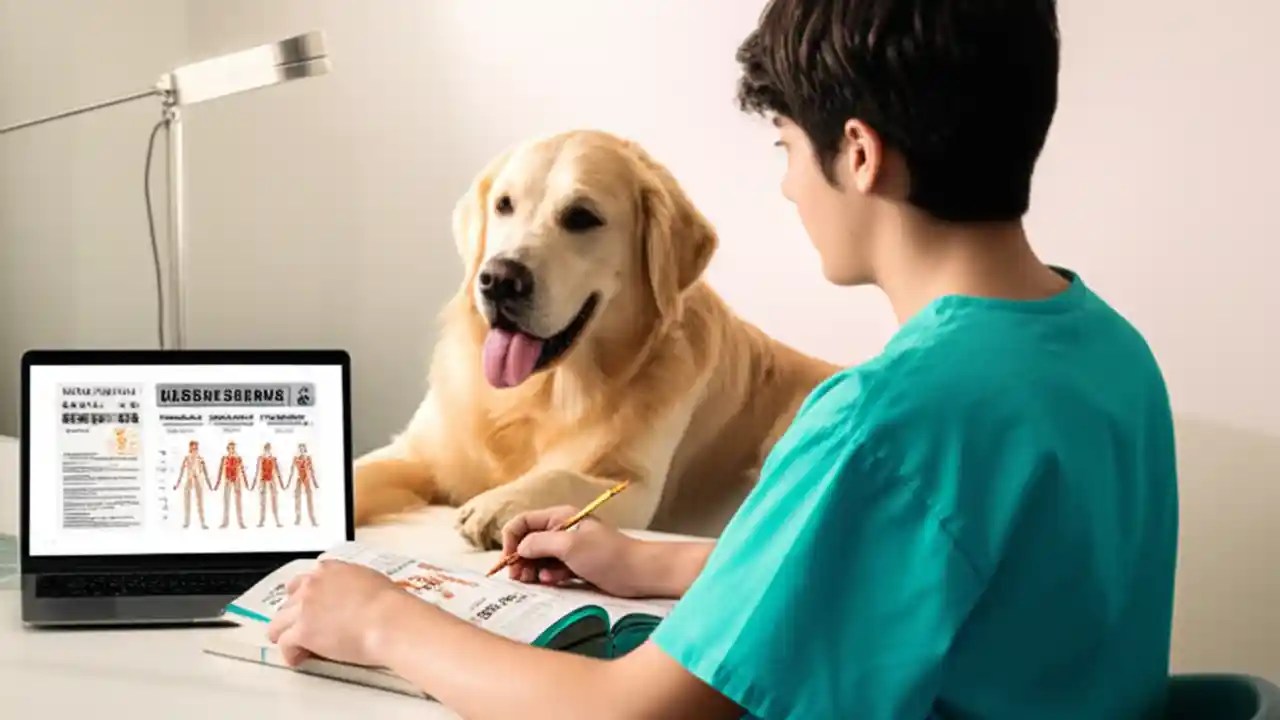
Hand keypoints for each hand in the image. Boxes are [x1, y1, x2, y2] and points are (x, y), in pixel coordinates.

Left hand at [267, 560, 406, 667]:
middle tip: (306, 629)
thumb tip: (353, 596)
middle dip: (295, 616)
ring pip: (278, 623)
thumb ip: (351, 584)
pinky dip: (291, 653)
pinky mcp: (301, 631)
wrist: (388, 620)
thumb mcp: (370, 580)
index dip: (306, 597)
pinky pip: (284, 643)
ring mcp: (304, 608)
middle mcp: (312, 585)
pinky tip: (299, 659)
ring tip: (298, 646)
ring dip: (286, 634)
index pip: (304, 581)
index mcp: (329, 570)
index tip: (311, 608)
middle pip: (288, 602)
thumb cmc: (389, 603)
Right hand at [501, 506, 647, 597]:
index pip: (523, 522)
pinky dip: (547, 576)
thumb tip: (519, 548)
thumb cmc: (606, 555)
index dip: (511, 540)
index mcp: (559, 517)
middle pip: (528, 541)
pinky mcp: (575, 567)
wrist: (638, 573)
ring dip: (532, 569)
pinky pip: (551, 570)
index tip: (510, 561)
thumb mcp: (569, 545)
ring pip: (538, 558)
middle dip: (519, 558)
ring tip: (535, 581)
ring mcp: (568, 550)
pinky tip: (552, 581)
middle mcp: (561, 531)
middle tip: (519, 577)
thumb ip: (540, 543)